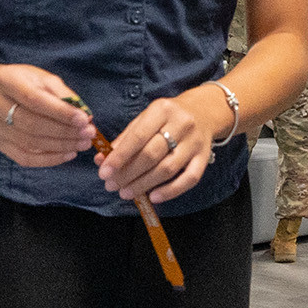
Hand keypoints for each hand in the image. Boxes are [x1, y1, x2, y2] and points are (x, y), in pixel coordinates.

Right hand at [0, 63, 96, 167]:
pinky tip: (67, 154)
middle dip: (64, 132)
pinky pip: (24, 158)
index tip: (84, 119)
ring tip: (82, 144)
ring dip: (60, 146)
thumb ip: (62, 94)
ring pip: (29, 143)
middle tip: (88, 134)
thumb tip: (84, 116)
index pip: (34, 99)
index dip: (60, 112)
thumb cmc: (24, 82)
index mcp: (6, 81)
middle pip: (31, 124)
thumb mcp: (42, 77)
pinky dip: (49, 159)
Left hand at [99, 88, 227, 205]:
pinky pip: (189, 179)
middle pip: (152, 154)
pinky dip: (170, 191)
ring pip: (168, 169)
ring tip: (126, 193)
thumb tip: (102, 161)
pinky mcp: (204, 158)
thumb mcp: (146, 119)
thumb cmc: (167, 118)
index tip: (104, 171)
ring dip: (144, 184)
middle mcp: (181, 124)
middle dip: (128, 173)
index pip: (138, 136)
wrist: (204, 112)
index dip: (120, 156)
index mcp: (162, 110)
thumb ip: (125, 139)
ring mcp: (195, 142)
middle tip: (112, 185)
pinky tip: (153, 197)